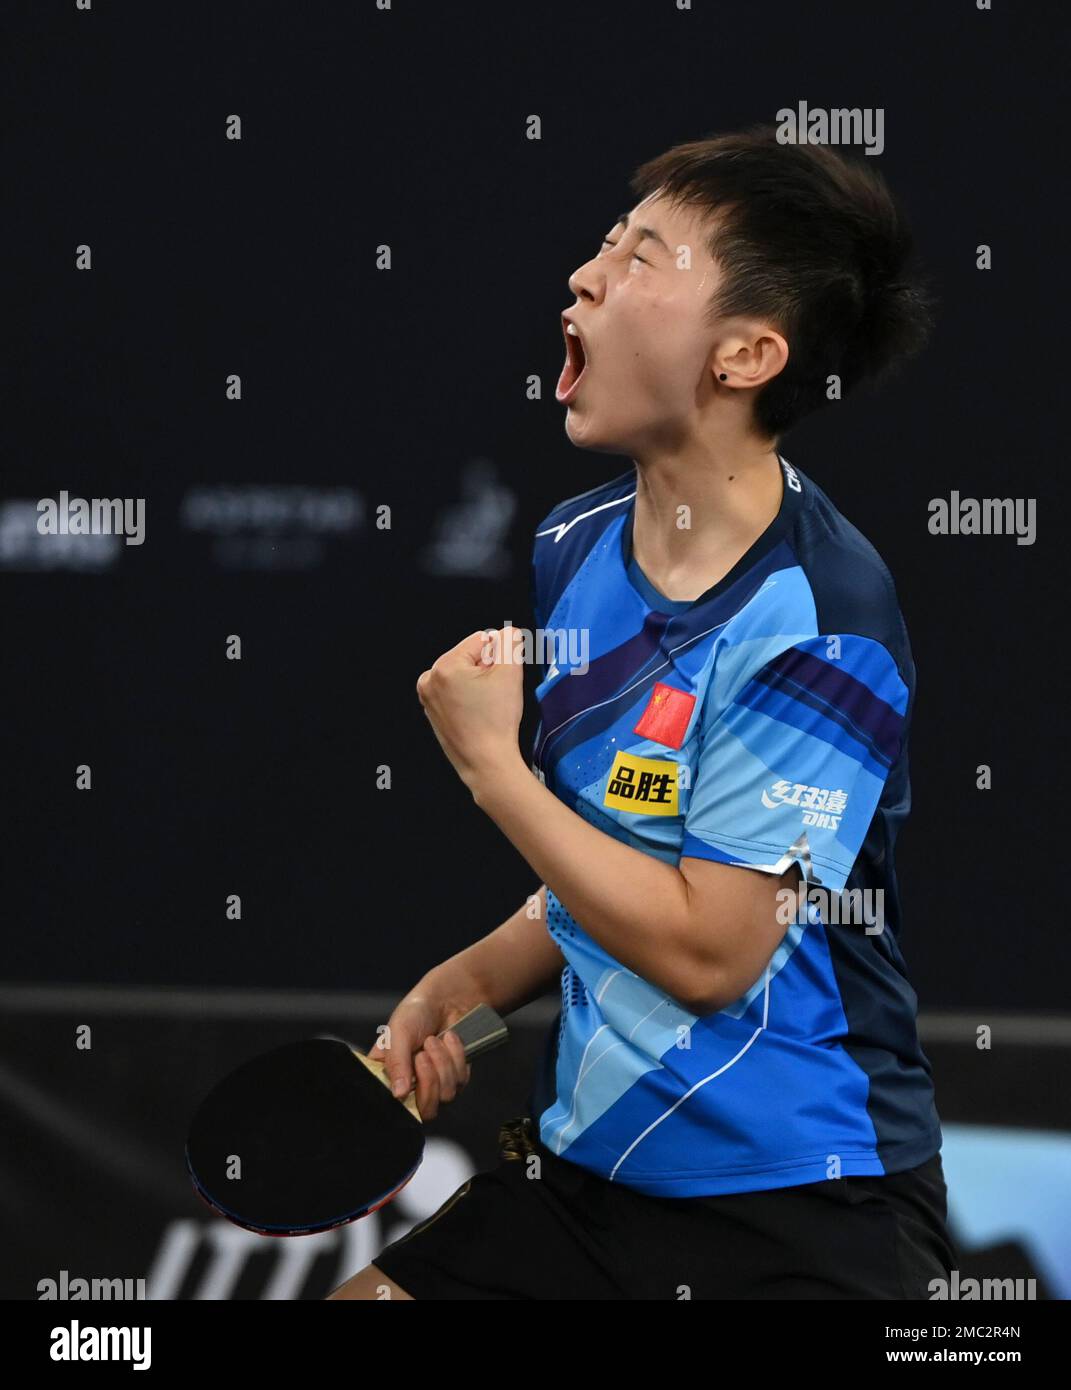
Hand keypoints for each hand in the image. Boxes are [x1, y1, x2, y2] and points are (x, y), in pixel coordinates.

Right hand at [367, 995, 474, 1120]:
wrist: (447, 999)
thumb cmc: (416, 1013)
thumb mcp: (398, 1033)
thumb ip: (395, 1063)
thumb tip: (398, 1094)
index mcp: (389, 1078)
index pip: (392, 1107)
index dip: (403, 1101)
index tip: (409, 1075)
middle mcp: (412, 1087)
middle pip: (424, 1110)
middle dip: (428, 1080)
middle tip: (423, 1053)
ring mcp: (436, 1085)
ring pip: (445, 1095)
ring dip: (442, 1063)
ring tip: (433, 1040)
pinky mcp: (456, 1079)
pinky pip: (461, 1081)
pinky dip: (456, 1056)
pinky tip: (448, 1038)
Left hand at [416, 627, 525, 791]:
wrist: (487, 763)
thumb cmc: (497, 720)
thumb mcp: (510, 673)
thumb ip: (510, 644)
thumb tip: (509, 633)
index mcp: (444, 666)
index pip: (481, 640)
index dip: (498, 656)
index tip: (502, 679)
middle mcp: (429, 679)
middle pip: (469, 657)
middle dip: (486, 669)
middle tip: (495, 694)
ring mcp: (428, 698)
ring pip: (463, 675)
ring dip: (478, 683)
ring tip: (486, 705)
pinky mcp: (433, 713)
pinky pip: (455, 693)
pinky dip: (468, 697)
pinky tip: (478, 714)